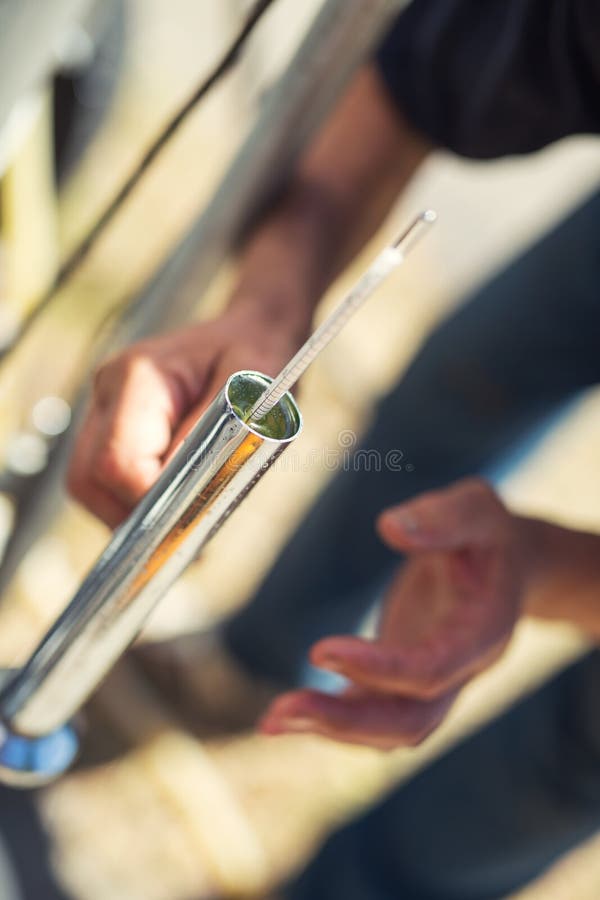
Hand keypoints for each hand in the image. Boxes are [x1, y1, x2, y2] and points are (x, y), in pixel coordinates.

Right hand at [67, 307, 301, 526]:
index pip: (118, 462)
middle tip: (181, 537)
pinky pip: (104, 478)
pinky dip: (131, 501)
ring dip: (129, 513)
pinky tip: (171, 508)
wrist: (254, 331)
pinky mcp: (112, 424)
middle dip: (131, 516)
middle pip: (89, 479)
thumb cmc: (260, 360)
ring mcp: (104, 406)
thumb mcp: (254, 397)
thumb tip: (177, 492)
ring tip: (179, 526)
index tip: (188, 520)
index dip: (148, 501)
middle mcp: (109, 390)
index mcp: (139, 376)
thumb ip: (214, 441)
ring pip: (89, 484)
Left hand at [260, 479, 529, 749]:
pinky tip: (290, 715)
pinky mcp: (407, 679)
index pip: (430, 669)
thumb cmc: (488, 532)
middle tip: (277, 713)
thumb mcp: (476, 508)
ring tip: (272, 720)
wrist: (507, 564)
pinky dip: (333, 718)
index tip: (320, 651)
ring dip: (331, 728)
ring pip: (389, 729)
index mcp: (483, 632)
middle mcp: (461, 670)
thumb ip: (442, 517)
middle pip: (408, 720)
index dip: (379, 668)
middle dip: (344, 721)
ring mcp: (435, 683)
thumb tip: (390, 527)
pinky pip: (373, 713)